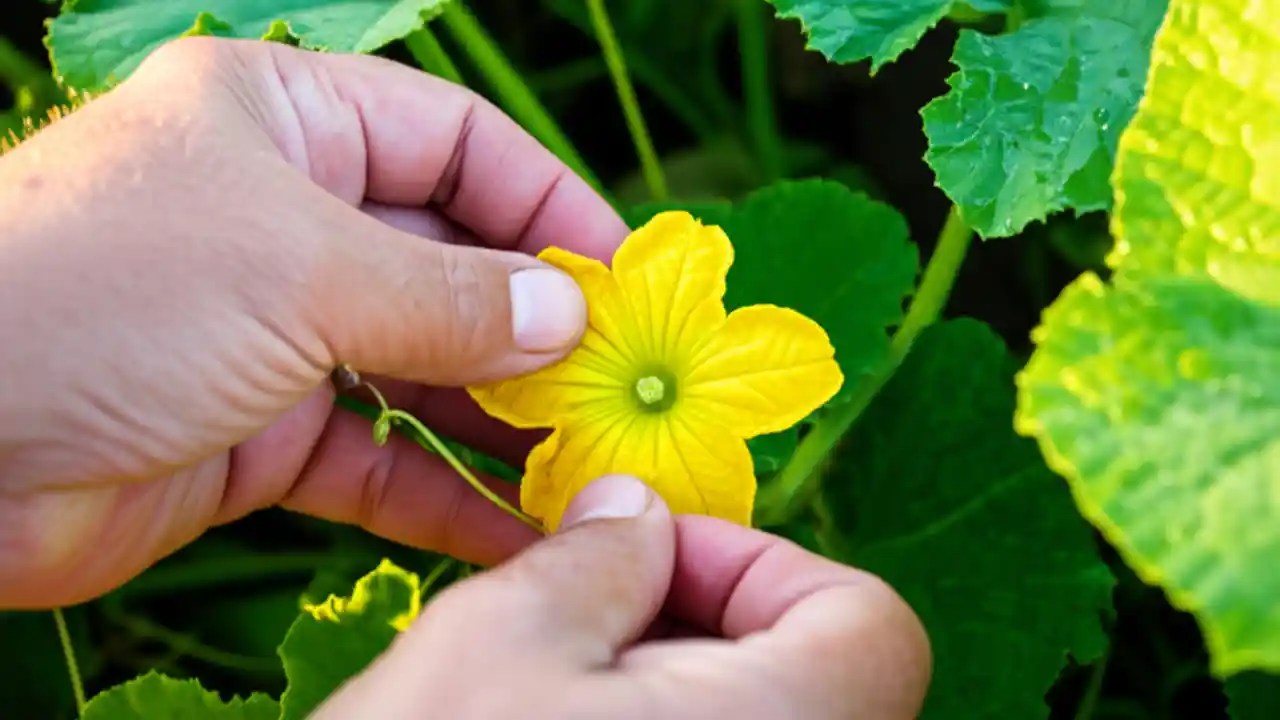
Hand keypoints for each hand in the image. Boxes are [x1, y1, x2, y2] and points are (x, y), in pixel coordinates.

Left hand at [0, 37, 626, 606]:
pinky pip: (380, 459)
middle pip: (451, 262)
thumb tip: (566, 313)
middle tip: (624, 384)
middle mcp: (288, 218)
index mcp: (288, 123)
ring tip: (591, 461)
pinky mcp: (263, 436)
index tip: (627, 273)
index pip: (458, 144)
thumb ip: (445, 296)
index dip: (549, 202)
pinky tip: (516, 525)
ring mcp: (277, 331)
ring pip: (425, 369)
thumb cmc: (104, 297)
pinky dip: (446, 493)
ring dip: (505, 418)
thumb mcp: (296, 268)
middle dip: (538, 325)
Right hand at [316, 475, 931, 719]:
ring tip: (542, 693)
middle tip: (576, 619)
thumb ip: (594, 558)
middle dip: (690, 621)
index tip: (646, 559)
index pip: (865, 619)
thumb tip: (635, 513)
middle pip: (805, 677)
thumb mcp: (498, 643)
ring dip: (657, 689)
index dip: (755, 561)